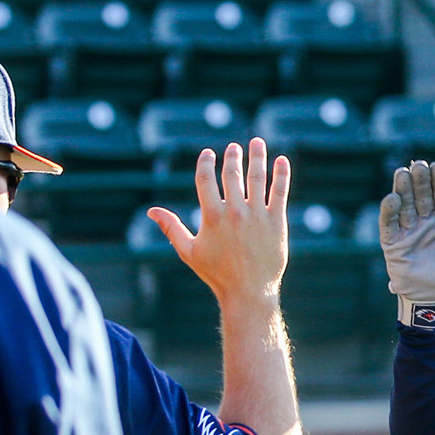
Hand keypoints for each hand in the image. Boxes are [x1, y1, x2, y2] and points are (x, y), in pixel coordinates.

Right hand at [148, 138, 289, 306]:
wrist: (249, 292)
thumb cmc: (217, 273)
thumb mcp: (189, 251)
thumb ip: (171, 227)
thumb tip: (152, 211)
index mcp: (212, 216)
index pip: (206, 179)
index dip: (205, 163)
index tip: (208, 154)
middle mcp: (235, 212)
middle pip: (232, 174)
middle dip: (232, 156)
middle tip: (234, 147)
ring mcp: (257, 216)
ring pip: (257, 178)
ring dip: (257, 157)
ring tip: (256, 142)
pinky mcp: (277, 222)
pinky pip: (280, 192)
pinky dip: (282, 174)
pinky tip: (282, 160)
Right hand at [378, 160, 434, 308]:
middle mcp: (427, 223)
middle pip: (422, 196)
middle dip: (420, 181)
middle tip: (419, 165)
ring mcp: (409, 232)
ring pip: (405, 205)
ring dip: (403, 189)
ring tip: (403, 173)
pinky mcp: (393, 243)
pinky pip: (389, 224)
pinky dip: (389, 210)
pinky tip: (392, 198)